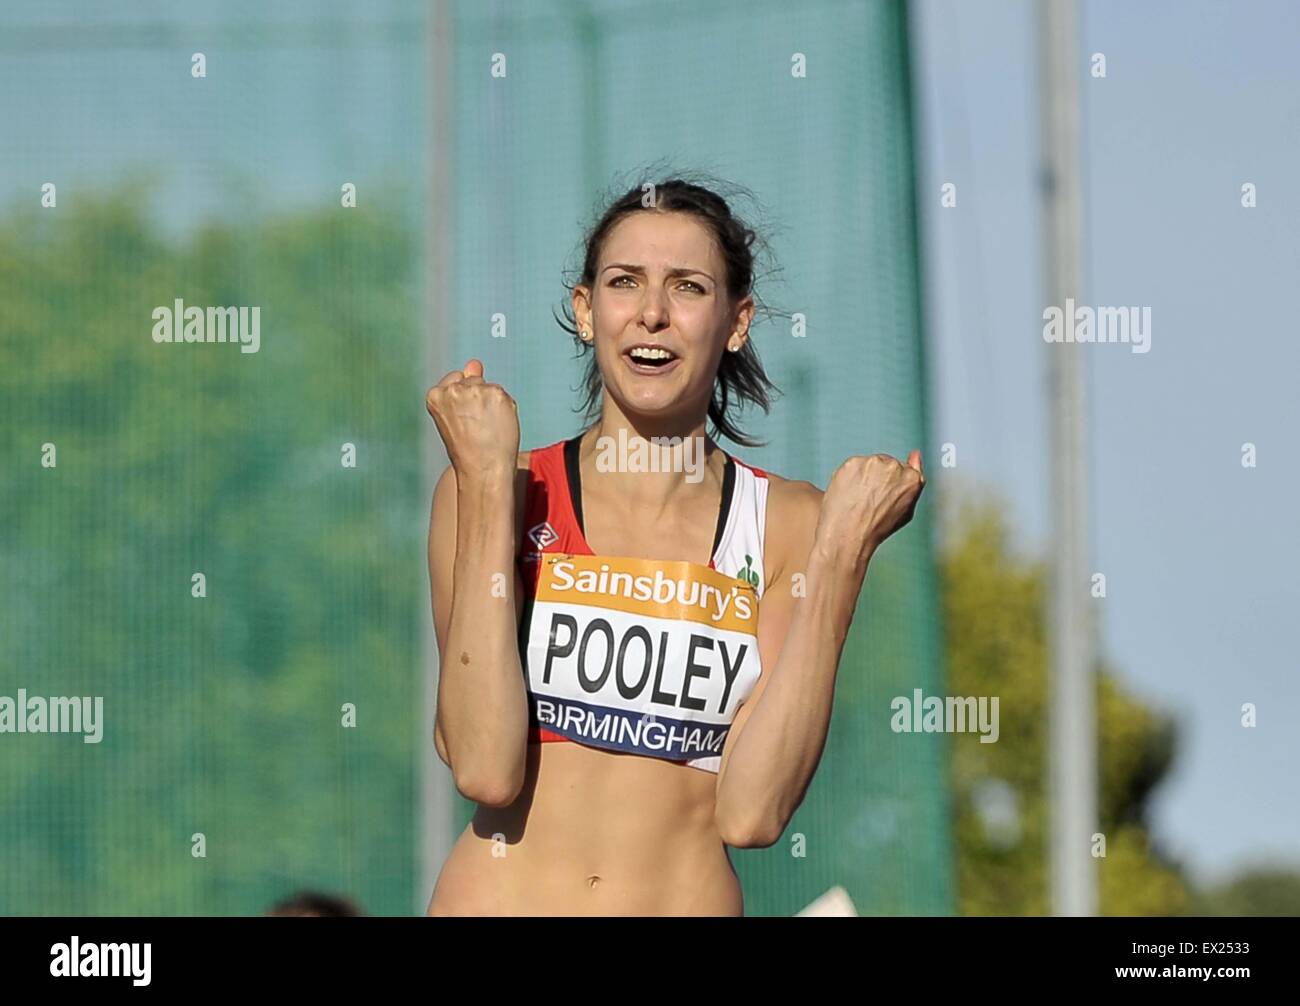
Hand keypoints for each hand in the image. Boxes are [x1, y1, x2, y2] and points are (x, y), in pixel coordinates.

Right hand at [424, 359, 519, 478]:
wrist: (483, 468)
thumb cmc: (468, 447)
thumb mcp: (456, 415)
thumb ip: (463, 387)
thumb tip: (474, 363)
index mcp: (435, 395)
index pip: (455, 379)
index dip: (463, 402)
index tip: (463, 421)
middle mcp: (453, 389)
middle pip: (473, 380)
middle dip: (478, 399)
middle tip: (476, 427)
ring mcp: (476, 390)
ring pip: (489, 386)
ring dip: (493, 403)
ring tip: (486, 428)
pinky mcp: (496, 394)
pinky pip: (504, 395)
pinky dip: (505, 409)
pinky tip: (498, 425)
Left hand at [815, 450, 925, 564]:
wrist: (848, 536)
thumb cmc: (877, 528)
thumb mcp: (906, 510)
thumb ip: (915, 480)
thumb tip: (916, 454)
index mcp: (912, 479)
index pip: (903, 470)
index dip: (890, 485)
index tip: (881, 497)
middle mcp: (894, 467)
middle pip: (885, 463)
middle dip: (877, 477)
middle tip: (867, 501)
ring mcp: (872, 463)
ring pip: (868, 464)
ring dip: (862, 475)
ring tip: (857, 499)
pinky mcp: (852, 463)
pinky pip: (852, 466)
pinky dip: (848, 477)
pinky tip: (846, 494)